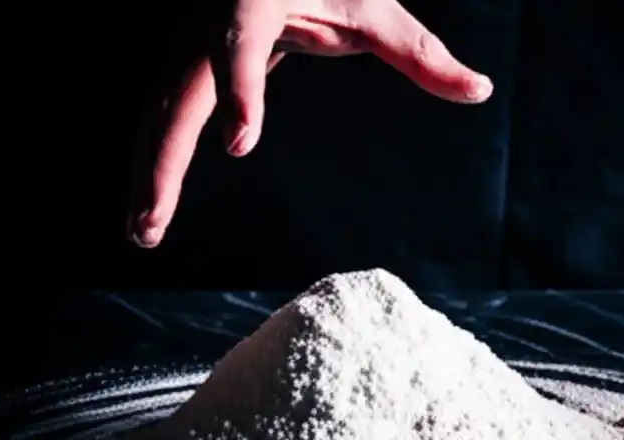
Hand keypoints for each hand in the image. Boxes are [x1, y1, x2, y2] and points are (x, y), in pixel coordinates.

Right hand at [129, 0, 492, 248]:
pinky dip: (153, 159)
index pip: (238, 44)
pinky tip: (149, 208)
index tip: (240, 145)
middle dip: (161, 161)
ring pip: (159, 111)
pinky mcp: (186, 63)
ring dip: (148, 172)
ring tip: (142, 233)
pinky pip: (164, 114)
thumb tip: (481, 90)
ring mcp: (189, 44)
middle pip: (177, 95)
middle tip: (150, 226)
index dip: (239, 92)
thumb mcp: (375, 8)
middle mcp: (207, 22)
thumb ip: (421, 53)